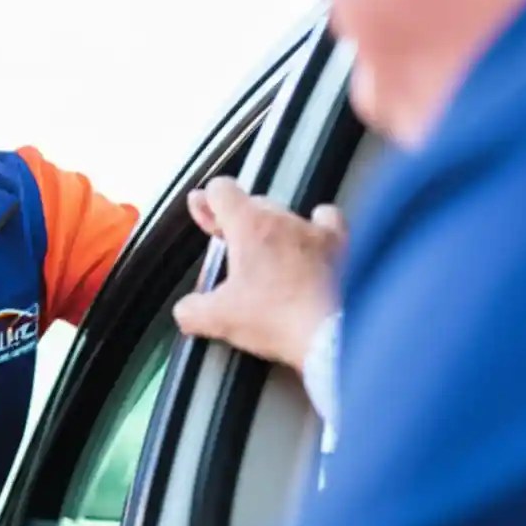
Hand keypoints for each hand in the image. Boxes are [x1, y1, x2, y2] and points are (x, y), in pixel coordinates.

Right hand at [173, 177, 346, 369]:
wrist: (330, 336)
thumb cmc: (279, 320)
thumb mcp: (219, 319)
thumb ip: (192, 310)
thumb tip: (187, 311)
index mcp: (248, 226)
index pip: (221, 189)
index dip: (207, 201)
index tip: (202, 211)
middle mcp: (283, 220)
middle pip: (253, 203)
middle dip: (237, 220)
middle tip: (229, 243)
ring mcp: (314, 232)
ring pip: (287, 214)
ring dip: (273, 229)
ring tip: (267, 252)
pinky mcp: (339, 249)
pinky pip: (328, 222)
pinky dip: (317, 228)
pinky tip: (313, 241)